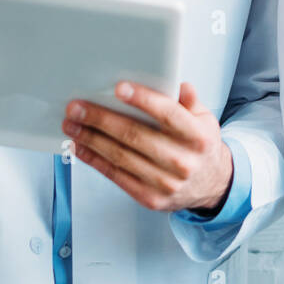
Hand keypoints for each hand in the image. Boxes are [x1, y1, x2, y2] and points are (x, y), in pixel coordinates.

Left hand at [62, 81, 233, 213]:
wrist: (212, 185)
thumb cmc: (201, 147)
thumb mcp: (205, 120)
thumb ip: (190, 102)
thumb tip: (179, 85)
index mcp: (197, 137)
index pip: (168, 114)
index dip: (143, 100)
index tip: (119, 88)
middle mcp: (182, 161)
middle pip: (135, 135)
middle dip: (101, 119)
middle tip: (77, 107)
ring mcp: (165, 183)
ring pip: (120, 156)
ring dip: (91, 139)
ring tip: (71, 125)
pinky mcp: (149, 197)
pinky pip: (116, 176)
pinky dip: (94, 160)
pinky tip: (81, 146)